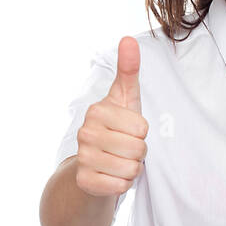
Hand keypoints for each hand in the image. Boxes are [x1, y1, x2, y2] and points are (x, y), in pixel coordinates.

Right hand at [75, 37, 148, 197]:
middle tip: (125, 149)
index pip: (142, 127)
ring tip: (119, 162)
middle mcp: (85, 133)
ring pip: (131, 168)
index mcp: (96, 110)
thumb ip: (128, 70)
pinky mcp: (85, 181)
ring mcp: (83, 158)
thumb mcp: (124, 99)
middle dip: (138, 153)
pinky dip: (122, 184)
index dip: (141, 132)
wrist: (92, 167)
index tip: (128, 131)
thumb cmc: (115, 129)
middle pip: (138, 148)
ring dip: (131, 169)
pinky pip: (121, 186)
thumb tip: (129, 38)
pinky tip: (112, 176)